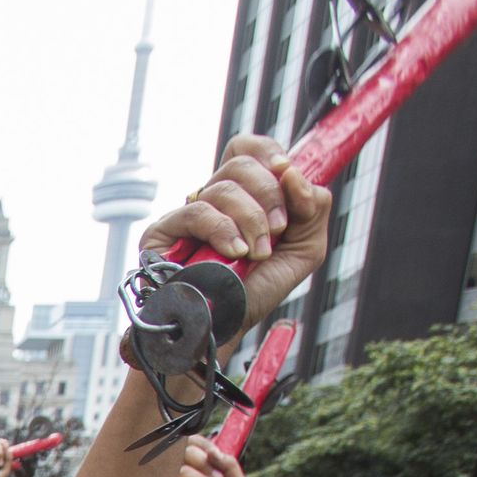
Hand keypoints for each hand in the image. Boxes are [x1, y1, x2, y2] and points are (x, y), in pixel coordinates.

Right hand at [137, 134, 331, 333]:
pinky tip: (235, 253)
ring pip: (224, 186)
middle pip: (240, 163)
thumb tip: (292, 172)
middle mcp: (213, 199)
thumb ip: (313, 207)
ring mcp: (187, 214)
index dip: (268, 153)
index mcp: (243, 195)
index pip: (248, 149)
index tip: (287, 173)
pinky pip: (198, 212)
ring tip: (256, 254)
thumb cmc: (259, 291)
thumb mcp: (305, 248)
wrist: (226, 327)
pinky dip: (224, 230)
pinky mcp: (163, 232)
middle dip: (269, 195)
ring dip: (252, 221)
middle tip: (277, 231)